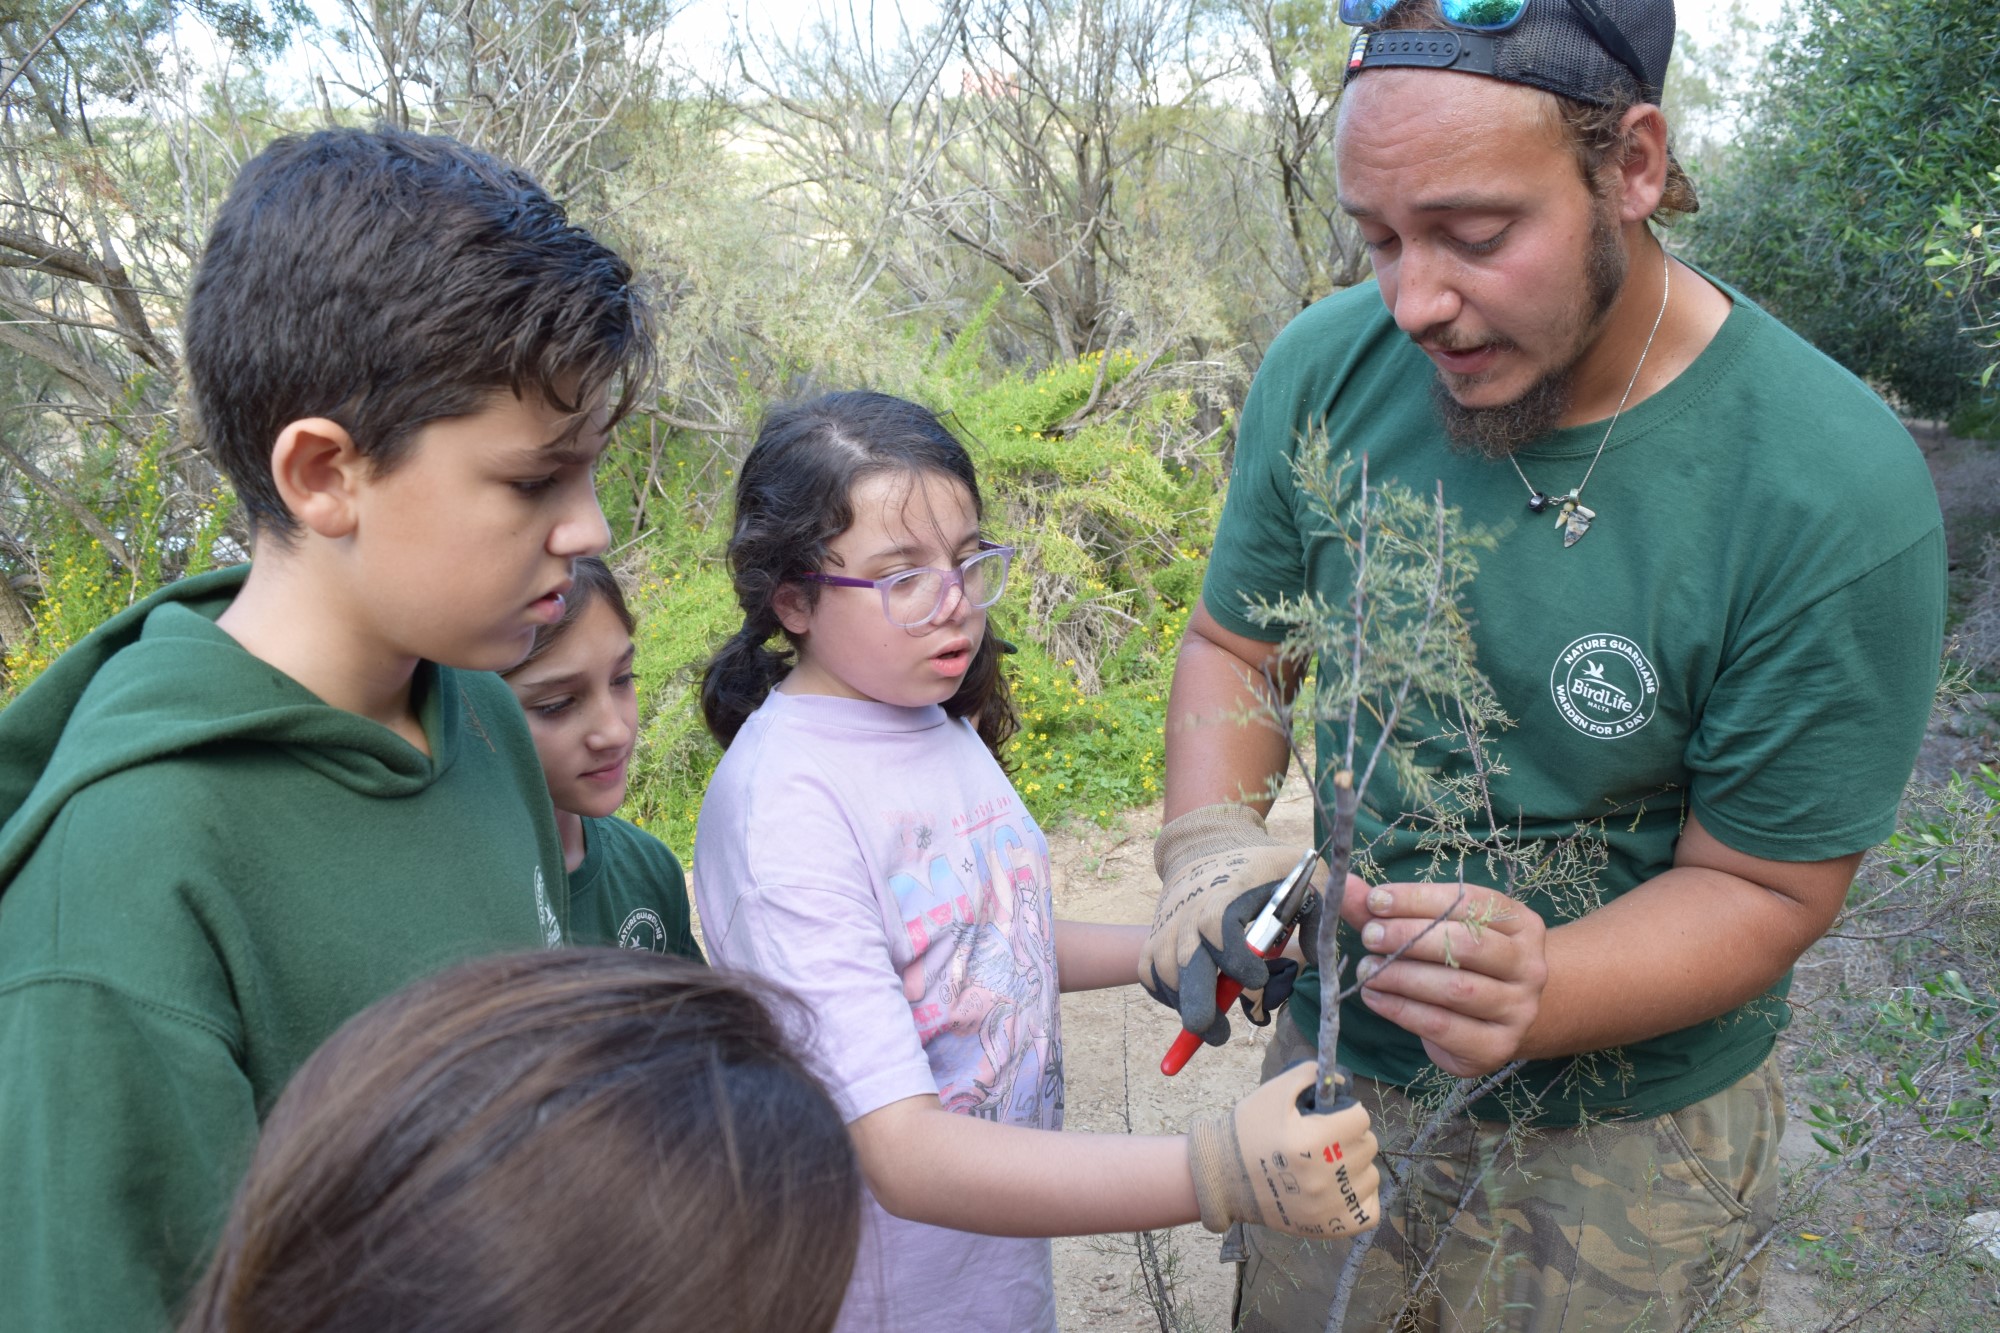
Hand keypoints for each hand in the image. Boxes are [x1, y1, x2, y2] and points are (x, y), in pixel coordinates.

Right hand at [1143, 803, 1320, 1043]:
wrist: (1206, 848)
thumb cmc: (1260, 869)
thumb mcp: (1300, 876)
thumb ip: (1318, 911)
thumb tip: (1316, 959)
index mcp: (1226, 895)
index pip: (1219, 928)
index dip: (1237, 960)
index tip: (1260, 976)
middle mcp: (1189, 913)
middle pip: (1183, 964)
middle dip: (1199, 1007)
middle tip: (1220, 1034)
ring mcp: (1167, 927)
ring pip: (1165, 977)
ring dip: (1186, 1006)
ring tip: (1212, 1023)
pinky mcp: (1154, 939)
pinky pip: (1150, 976)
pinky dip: (1167, 996)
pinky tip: (1190, 1001)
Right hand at [1186, 1061, 1379, 1237]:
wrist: (1224, 1177)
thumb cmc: (1248, 1132)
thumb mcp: (1273, 1093)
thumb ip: (1309, 1074)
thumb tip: (1341, 1080)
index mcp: (1314, 1141)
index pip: (1360, 1118)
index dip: (1344, 1112)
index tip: (1328, 1118)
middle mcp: (1327, 1176)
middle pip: (1367, 1145)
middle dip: (1349, 1137)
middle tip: (1325, 1140)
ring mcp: (1331, 1206)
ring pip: (1370, 1176)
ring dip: (1354, 1167)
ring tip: (1327, 1165)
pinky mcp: (1332, 1228)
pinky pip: (1369, 1210)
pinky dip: (1360, 1198)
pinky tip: (1339, 1189)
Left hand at [1340, 878, 1547, 1077]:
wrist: (1499, 1019)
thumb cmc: (1462, 963)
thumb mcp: (1435, 928)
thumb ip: (1392, 910)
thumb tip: (1344, 886)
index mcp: (1520, 923)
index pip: (1470, 902)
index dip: (1419, 898)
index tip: (1375, 901)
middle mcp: (1528, 965)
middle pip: (1467, 944)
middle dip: (1410, 937)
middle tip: (1368, 937)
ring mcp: (1518, 1009)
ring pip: (1456, 989)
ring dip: (1402, 977)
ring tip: (1366, 969)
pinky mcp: (1496, 1046)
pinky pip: (1443, 1026)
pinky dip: (1402, 1010)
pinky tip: (1374, 997)